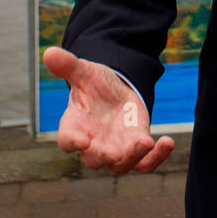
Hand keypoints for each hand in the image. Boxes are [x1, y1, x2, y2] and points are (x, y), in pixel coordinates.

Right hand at [43, 46, 173, 174]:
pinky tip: (167, 142)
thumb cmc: (94, 86)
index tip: (82, 140)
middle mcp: (93, 144)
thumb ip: (68, 66)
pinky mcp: (135, 148)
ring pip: (121, 166)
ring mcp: (115, 149)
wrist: (115, 92)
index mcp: (74, 126)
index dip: (72, 142)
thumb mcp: (84, 72)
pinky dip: (156, 158)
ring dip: (133, 157)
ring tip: (146, 142)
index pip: (67, 139)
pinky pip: (145, 163)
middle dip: (103, 157)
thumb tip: (49, 52)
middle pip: (94, 160)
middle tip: (114, 153)